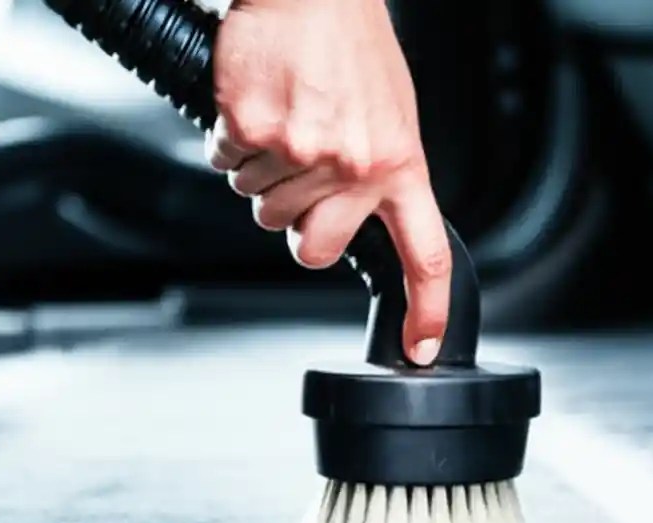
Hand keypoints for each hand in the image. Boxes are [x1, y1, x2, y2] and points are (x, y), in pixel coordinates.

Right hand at [205, 0, 449, 365]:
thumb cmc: (352, 44)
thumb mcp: (393, 113)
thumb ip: (380, 171)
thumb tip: (357, 217)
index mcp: (400, 164)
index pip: (426, 254)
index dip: (426, 310)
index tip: (417, 348)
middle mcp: (354, 167)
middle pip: (309, 248)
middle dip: (294, 225)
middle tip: (298, 179)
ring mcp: (301, 152)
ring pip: (260, 207)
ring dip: (260, 173)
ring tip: (284, 118)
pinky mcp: (251, 130)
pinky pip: (226, 165)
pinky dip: (230, 142)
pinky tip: (256, 104)